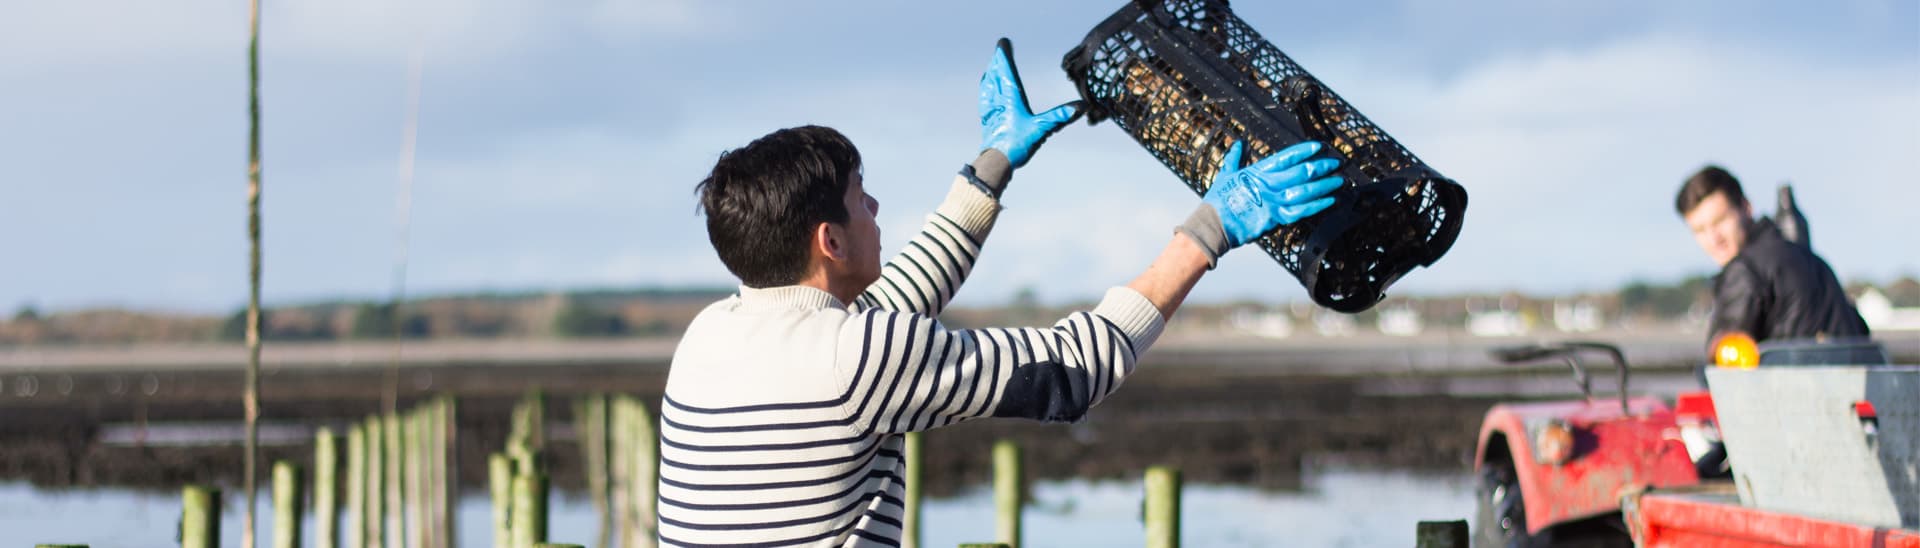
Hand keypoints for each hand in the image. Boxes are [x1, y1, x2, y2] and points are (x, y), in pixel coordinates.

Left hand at [979, 38, 1080, 167]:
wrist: (995, 162)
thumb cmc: (1016, 144)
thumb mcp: (1041, 129)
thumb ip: (1060, 116)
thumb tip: (1081, 107)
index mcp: (1010, 98)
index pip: (1006, 71)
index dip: (1004, 56)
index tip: (1003, 43)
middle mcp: (998, 101)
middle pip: (996, 75)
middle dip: (997, 62)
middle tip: (998, 51)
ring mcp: (990, 110)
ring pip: (989, 86)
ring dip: (992, 74)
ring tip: (992, 67)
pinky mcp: (988, 120)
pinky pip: (986, 99)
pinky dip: (987, 90)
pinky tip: (988, 93)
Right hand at [1201, 140, 1341, 247]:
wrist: (1213, 226)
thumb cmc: (1217, 201)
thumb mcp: (1225, 174)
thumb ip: (1234, 158)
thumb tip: (1238, 144)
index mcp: (1257, 172)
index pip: (1286, 158)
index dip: (1304, 151)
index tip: (1319, 147)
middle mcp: (1268, 185)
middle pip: (1301, 173)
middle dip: (1321, 167)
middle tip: (1336, 163)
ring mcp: (1273, 202)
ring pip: (1305, 191)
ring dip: (1324, 185)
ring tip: (1339, 181)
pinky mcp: (1275, 219)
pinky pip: (1301, 211)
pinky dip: (1317, 206)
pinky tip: (1330, 201)